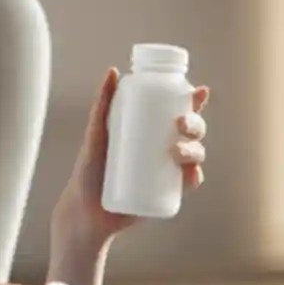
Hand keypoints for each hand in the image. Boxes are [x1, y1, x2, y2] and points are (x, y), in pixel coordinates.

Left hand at [53, 67, 209, 246]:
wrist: (85, 213)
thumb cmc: (88, 172)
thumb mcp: (95, 135)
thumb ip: (102, 105)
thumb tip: (112, 71)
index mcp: (148, 132)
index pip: (177, 112)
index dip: (193, 102)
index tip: (198, 92)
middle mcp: (162, 149)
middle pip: (191, 132)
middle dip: (196, 124)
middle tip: (180, 123)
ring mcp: (166, 171)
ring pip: (194, 155)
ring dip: (196, 149)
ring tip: (176, 151)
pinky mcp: (166, 193)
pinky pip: (188, 183)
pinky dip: (194, 177)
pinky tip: (190, 174)